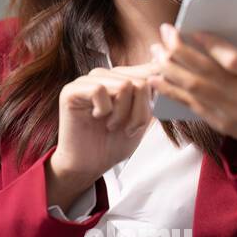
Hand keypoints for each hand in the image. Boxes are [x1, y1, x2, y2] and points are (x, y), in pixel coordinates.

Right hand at [49, 62, 156, 200]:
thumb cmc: (113, 143)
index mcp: (120, 78)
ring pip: (123, 85)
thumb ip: (152, 95)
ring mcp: (87, 80)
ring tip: (112, 125)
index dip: (158, 96)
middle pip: (140, 81)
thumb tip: (165, 74)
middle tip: (128, 129)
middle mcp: (104, 75)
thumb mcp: (143, 118)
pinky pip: (100, 90)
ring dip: (122, 114)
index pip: (150, 71)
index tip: (156, 116)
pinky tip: (97, 119)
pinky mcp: (72, 90)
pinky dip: (104, 110)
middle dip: (140, 112)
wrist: (89, 165)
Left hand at [148, 15, 236, 159]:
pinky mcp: (215, 120)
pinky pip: (188, 103)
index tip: (193, 31)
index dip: (213, 46)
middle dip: (181, 50)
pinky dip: (168, 90)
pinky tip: (154, 77)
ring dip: (169, 68)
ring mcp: (229, 110)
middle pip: (206, 72)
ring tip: (156, 51)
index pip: (234, 60)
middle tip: (166, 32)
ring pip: (193, 87)